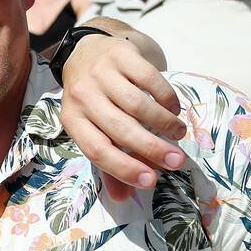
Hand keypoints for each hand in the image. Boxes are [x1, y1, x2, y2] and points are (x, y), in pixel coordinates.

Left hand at [59, 31, 187, 198]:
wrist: (87, 52)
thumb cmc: (94, 102)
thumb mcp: (93, 129)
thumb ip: (108, 163)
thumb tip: (123, 197)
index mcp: (72, 120)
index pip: (96, 149)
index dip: (123, 168)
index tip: (151, 181)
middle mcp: (82, 95)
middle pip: (120, 129)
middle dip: (152, 149)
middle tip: (177, 161)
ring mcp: (100, 73)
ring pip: (137, 104)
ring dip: (163, 123)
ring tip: (178, 134)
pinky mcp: (120, 54)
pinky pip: (149, 78)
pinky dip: (166, 97)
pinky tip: (173, 109)